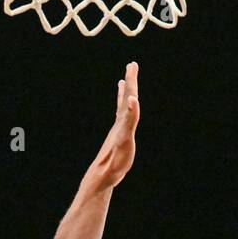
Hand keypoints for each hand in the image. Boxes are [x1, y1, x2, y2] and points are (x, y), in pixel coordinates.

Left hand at [91, 62, 139, 187]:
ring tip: (124, 83)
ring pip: (123, 106)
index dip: (132, 80)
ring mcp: (119, 129)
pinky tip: (123, 110)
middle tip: (131, 66)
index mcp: (123, 120)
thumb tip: (133, 99)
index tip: (132, 64)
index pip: (129, 96)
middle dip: (130, 81)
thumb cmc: (116, 158)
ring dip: (125, 93)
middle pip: (126, 97)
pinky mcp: (119, 137)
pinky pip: (122, 118)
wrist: (104, 174)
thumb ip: (130, 118)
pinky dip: (124, 110)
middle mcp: (120, 121)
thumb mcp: (125, 138)